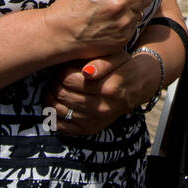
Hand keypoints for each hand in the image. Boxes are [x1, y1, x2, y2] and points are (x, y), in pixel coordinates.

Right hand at [43, 0, 156, 59]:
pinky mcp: (123, 38)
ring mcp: (124, 22)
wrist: (60, 33)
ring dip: (131, 11)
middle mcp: (122, 3)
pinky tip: (109, 24)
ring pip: (140, 12)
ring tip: (112, 12)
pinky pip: (133, 27)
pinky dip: (125, 25)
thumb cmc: (72, 3)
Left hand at [43, 49, 159, 135]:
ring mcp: (94, 122)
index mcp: (108, 88)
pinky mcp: (88, 130)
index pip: (69, 80)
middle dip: (54, 82)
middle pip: (62, 94)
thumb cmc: (123, 68)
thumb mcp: (117, 58)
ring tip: (55, 87)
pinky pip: (61, 126)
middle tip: (56, 76)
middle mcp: (102, 108)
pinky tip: (57, 102)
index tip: (63, 66)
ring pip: (59, 110)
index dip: (61, 71)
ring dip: (51, 96)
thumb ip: (102, 63)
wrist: (136, 88)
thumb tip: (86, 72)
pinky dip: (53, 114)